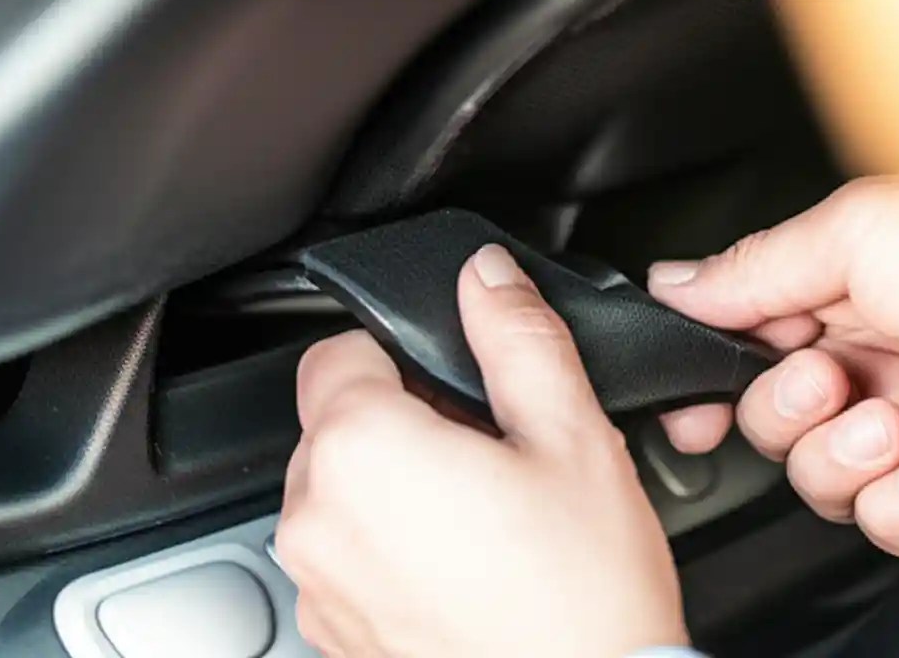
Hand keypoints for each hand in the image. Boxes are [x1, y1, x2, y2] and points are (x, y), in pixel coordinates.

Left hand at [277, 244, 686, 657]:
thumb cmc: (582, 598)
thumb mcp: (570, 439)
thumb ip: (518, 338)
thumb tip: (487, 278)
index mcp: (362, 449)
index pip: (337, 350)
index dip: (401, 352)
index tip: (453, 382)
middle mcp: (316, 517)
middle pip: (335, 422)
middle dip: (400, 419)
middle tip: (485, 451)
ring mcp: (317, 584)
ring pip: (338, 490)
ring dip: (391, 485)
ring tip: (479, 516)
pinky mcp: (333, 633)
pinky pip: (342, 557)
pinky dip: (384, 547)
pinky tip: (459, 568)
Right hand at [649, 154, 898, 557]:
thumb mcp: (859, 234)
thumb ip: (754, 267)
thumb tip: (673, 282)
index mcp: (846, 294)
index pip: (745, 347)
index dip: (707, 380)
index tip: (688, 404)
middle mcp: (877, 362)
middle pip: (770, 421)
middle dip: (783, 412)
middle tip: (824, 384)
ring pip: (819, 479)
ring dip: (842, 459)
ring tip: (893, 424)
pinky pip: (887, 527)